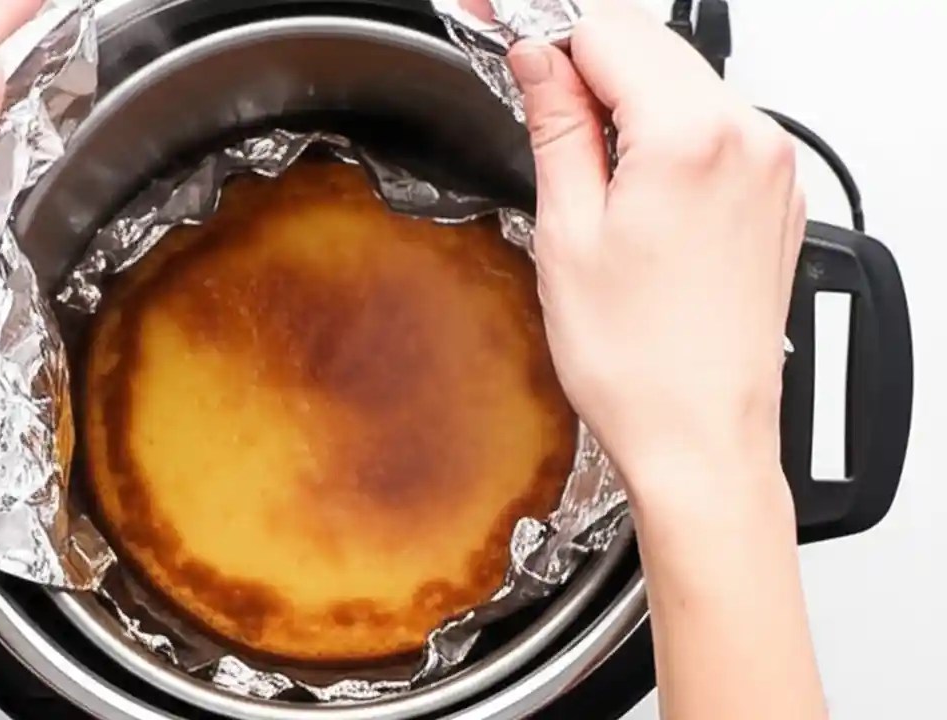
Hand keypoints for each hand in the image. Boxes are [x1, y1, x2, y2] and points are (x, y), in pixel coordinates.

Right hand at [508, 0, 803, 504]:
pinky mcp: (775, 197)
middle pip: (653, 45)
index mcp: (691, 138)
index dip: (545, 31)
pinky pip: (716, 128)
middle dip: (584, 55)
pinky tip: (625, 172)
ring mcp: (771, 169)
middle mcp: (748, 141)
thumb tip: (539, 63)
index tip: (506, 35)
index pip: (609, 30)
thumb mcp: (569, 231)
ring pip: (686, 82)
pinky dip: (666, 128)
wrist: (701, 438)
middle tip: (526, 80)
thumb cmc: (639, 363)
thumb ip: (557, 127)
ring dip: (625, 91)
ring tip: (571, 141)